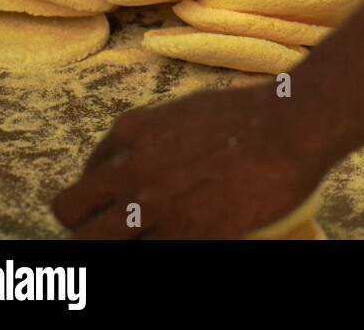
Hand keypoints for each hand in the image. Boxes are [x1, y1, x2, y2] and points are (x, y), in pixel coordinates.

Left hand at [52, 87, 326, 238]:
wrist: (291, 128)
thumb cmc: (251, 113)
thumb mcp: (186, 109)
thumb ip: (153, 137)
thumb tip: (142, 158)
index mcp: (131, 133)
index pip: (86, 176)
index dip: (101, 195)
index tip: (120, 203)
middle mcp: (131, 171)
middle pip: (71, 212)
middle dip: (88, 222)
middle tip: (116, 229)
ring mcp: (154, 207)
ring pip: (98, 242)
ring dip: (117, 242)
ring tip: (146, 237)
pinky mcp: (184, 235)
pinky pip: (147, 253)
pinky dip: (157, 248)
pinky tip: (184, 236)